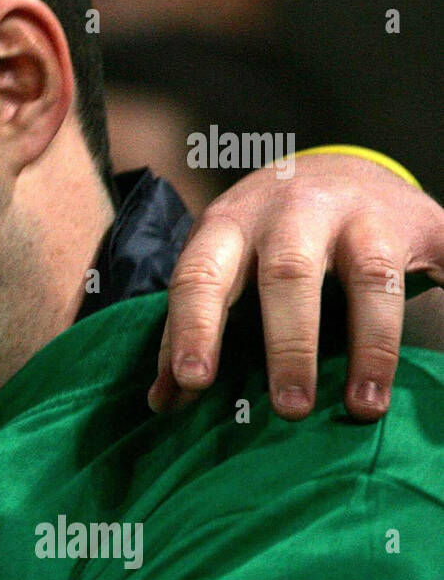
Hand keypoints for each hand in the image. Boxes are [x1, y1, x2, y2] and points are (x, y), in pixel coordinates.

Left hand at [151, 153, 443, 420]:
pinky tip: (430, 358)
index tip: (194, 383)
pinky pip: (441, 258)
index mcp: (228, 225)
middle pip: (287, 274)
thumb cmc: (263, 240)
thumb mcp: (220, 270)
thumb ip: (188, 332)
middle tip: (289, 409)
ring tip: (362, 407)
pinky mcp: (419, 223)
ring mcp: (360, 213)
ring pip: (368, 275)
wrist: (337, 170)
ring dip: (370, 346)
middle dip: (288, 345)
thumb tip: (163, 402)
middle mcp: (292, 210)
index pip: (201, 276)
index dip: (194, 329)